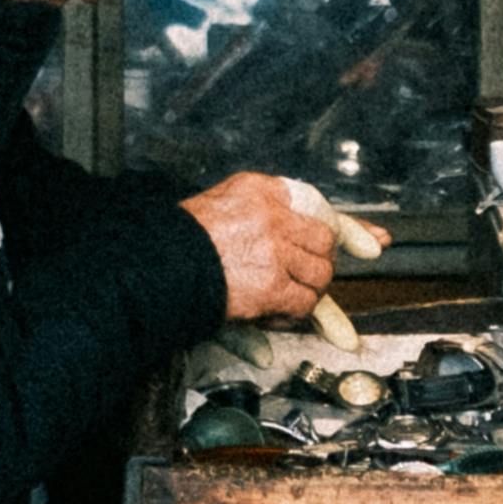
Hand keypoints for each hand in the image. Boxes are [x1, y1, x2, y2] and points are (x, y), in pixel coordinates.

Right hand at [182, 171, 336, 324]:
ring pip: (319, 273)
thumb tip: (284, 224)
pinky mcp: (272, 287)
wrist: (161, 266)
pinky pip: (303, 303)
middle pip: (323, 238)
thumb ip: (253, 206)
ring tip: (292, 294)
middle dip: (319, 259)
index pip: (310, 200)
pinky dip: (293, 313)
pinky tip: (277, 312)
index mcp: (258, 190)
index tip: (341, 240)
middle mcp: (272, 216)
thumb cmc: (180, 239)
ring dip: (310, 288)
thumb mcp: (217, 203)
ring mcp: (275, 252)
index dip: (325, 225)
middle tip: (307, 271)